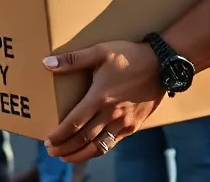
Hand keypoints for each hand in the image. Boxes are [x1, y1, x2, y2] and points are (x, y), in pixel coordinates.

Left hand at [43, 42, 163, 162]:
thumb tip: (47, 62)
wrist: (161, 65)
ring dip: (81, 155)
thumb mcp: (100, 51)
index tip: (48, 141)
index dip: (59, 135)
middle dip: (65, 148)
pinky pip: (113, 143)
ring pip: (99, 146)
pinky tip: (91, 150)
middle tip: (51, 152)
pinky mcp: (133, 125)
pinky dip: (99, 150)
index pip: (74, 123)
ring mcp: (123, 122)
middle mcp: (110, 113)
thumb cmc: (129, 56)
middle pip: (83, 138)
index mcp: (99, 97)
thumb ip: (73, 59)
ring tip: (67, 157)